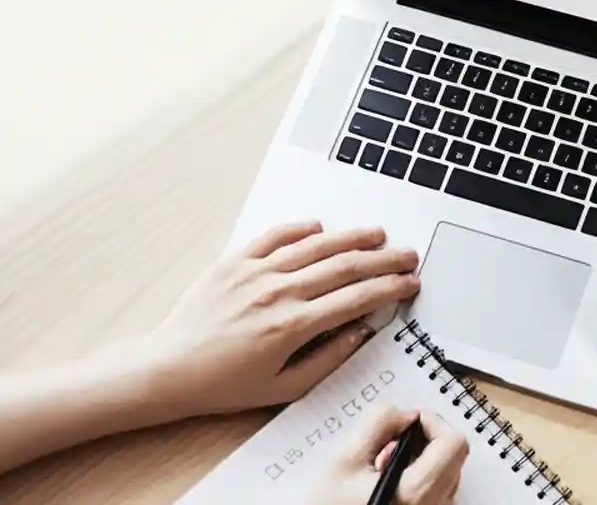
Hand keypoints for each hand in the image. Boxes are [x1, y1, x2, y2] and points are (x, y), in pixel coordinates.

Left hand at [144, 222, 420, 416]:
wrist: (169, 369)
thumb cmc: (223, 384)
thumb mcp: (284, 387)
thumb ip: (329, 358)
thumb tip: (360, 331)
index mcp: (293, 326)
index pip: (357, 298)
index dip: (390, 288)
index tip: (409, 284)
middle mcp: (278, 292)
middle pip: (345, 266)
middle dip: (384, 260)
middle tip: (407, 256)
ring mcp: (256, 272)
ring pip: (316, 245)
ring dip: (352, 237)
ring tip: (377, 235)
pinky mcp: (235, 262)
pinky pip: (275, 236)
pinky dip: (300, 228)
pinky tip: (320, 227)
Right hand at [312, 407, 468, 504]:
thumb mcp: (344, 459)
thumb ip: (378, 424)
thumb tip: (406, 413)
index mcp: (418, 491)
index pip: (453, 442)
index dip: (433, 421)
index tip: (409, 420)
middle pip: (454, 454)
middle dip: (427, 436)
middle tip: (394, 439)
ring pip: (449, 469)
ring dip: (425, 455)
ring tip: (387, 463)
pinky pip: (440, 487)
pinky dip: (422, 473)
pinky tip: (392, 478)